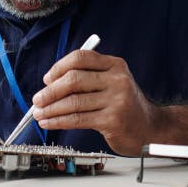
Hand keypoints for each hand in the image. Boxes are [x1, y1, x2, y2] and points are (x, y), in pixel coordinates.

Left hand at [31, 50, 160, 155]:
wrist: (150, 129)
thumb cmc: (125, 105)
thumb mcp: (112, 83)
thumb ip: (88, 77)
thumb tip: (50, 83)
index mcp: (115, 65)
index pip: (81, 57)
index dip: (59, 67)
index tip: (47, 79)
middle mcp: (117, 79)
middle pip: (74, 79)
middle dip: (50, 91)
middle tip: (37, 99)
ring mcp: (116, 100)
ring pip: (73, 102)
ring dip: (51, 108)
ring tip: (39, 113)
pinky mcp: (112, 120)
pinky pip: (78, 119)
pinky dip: (59, 121)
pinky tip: (50, 122)